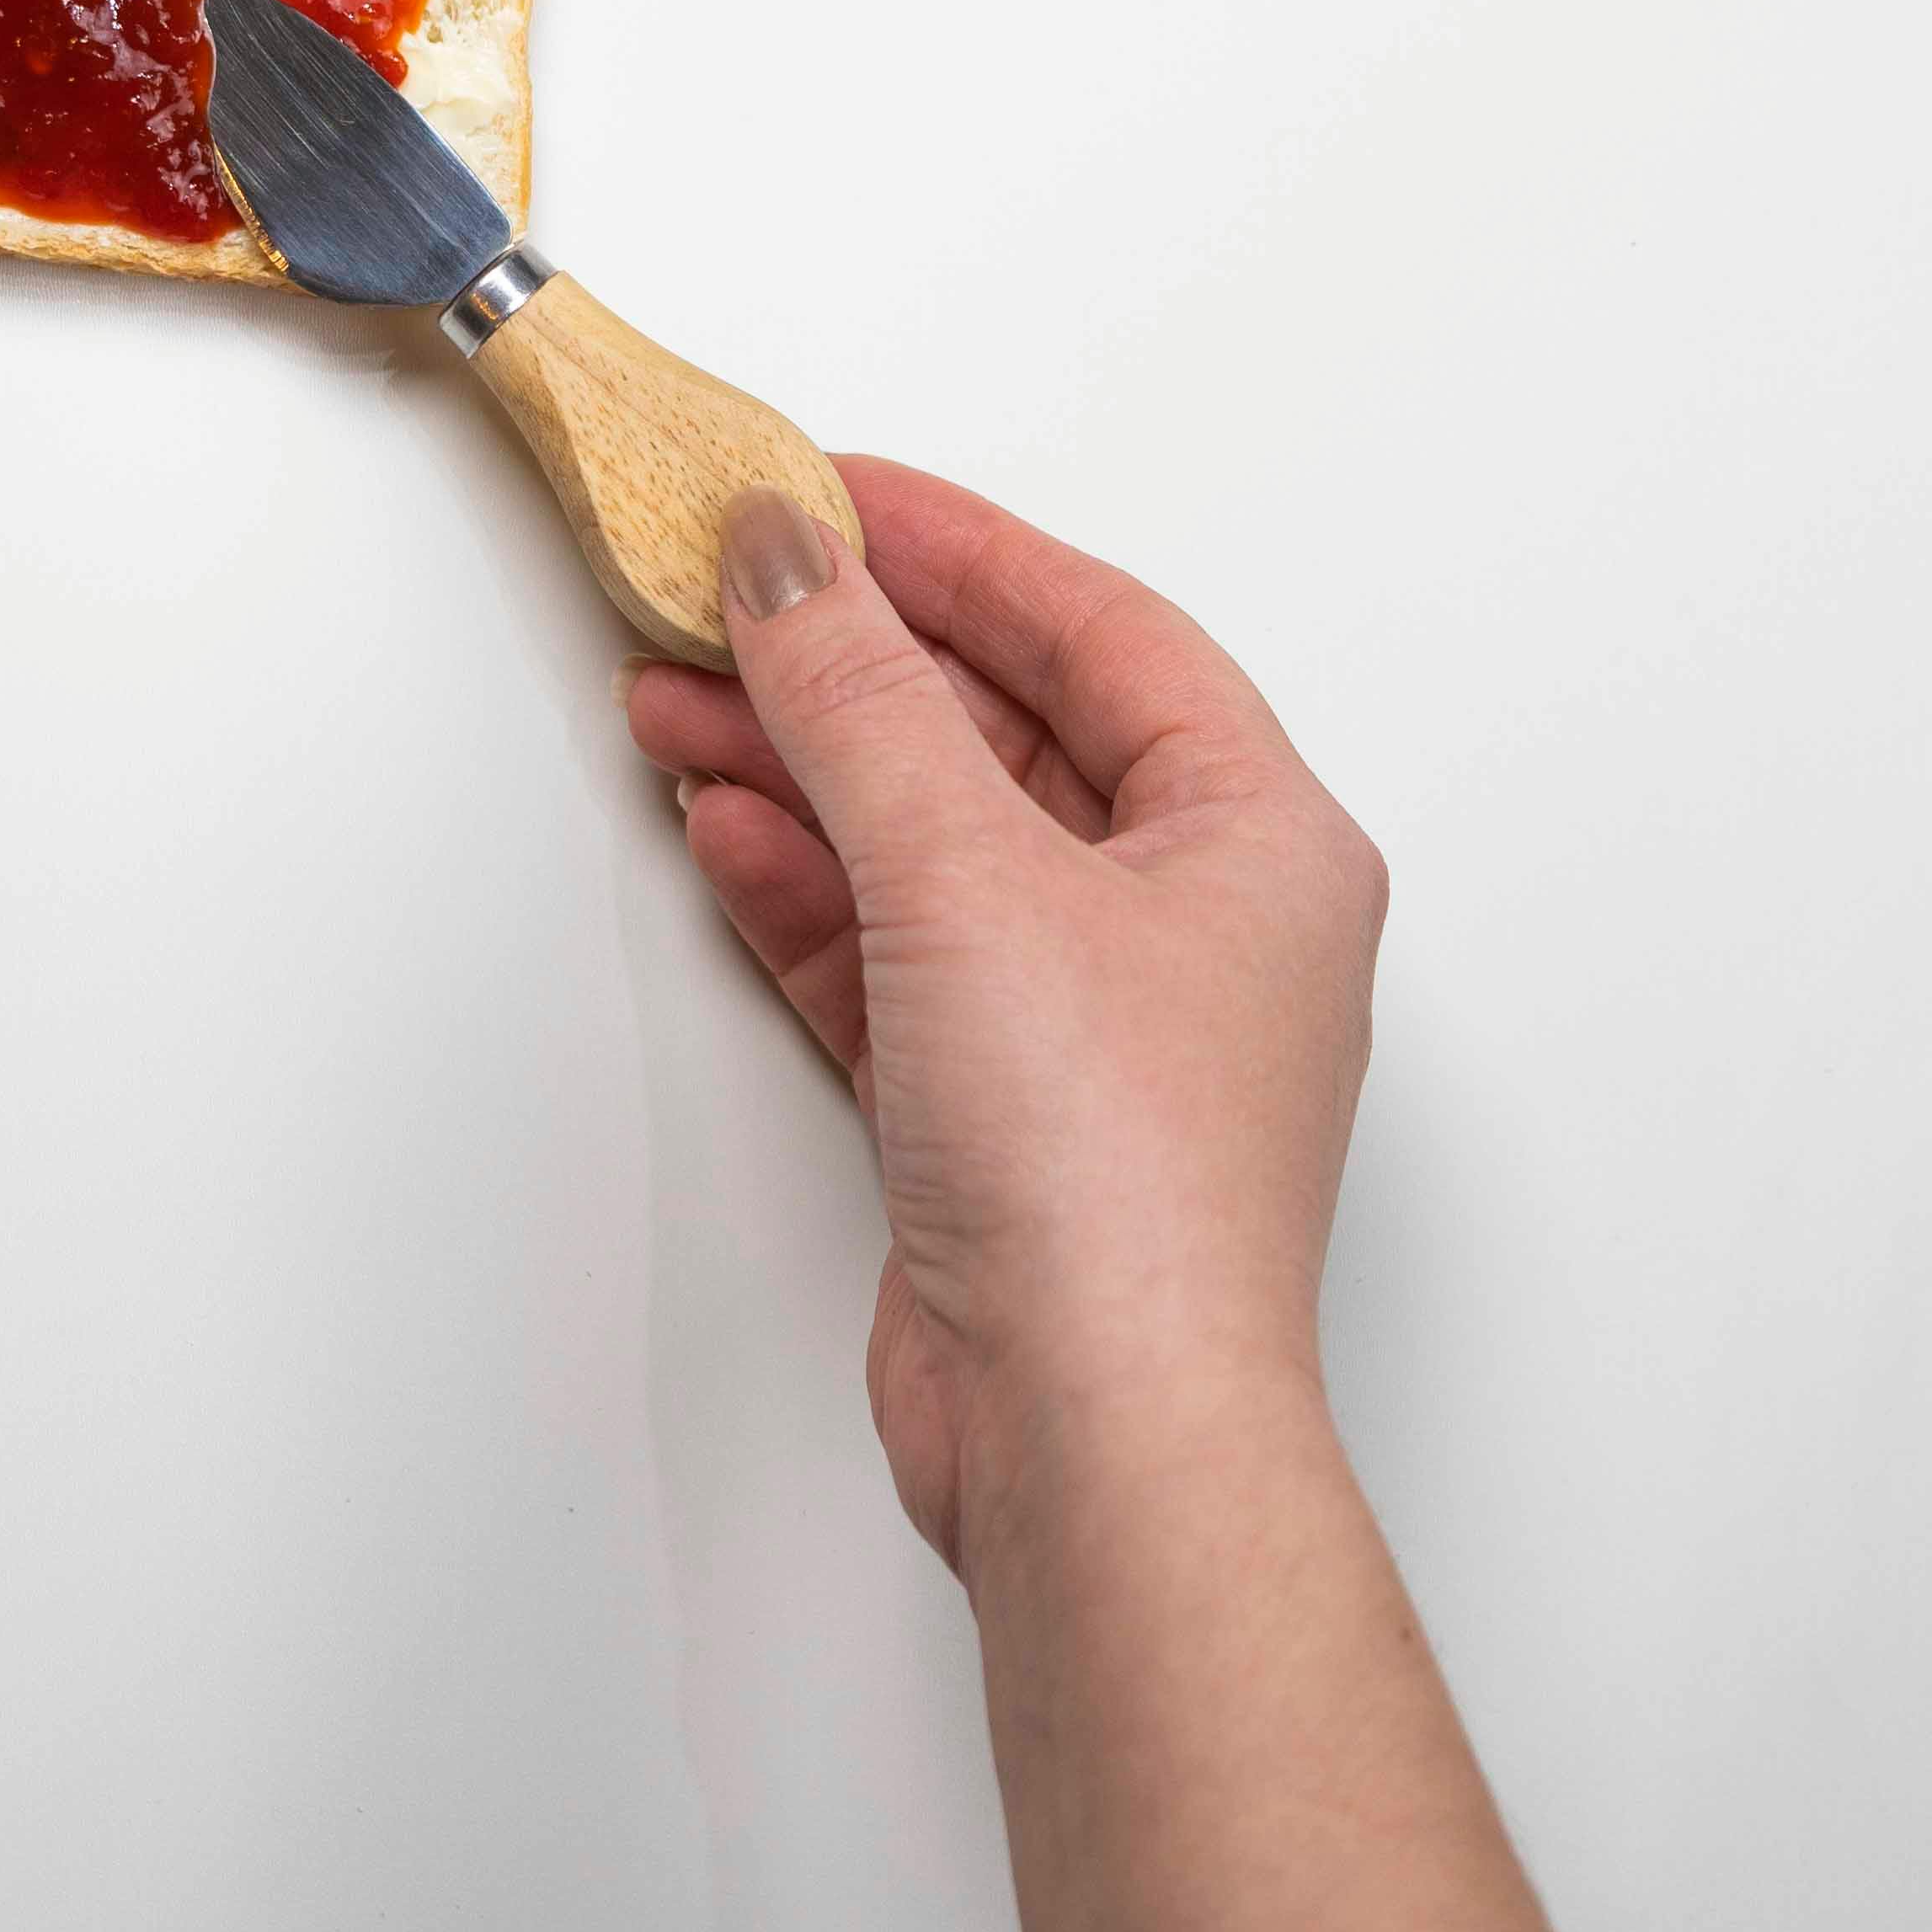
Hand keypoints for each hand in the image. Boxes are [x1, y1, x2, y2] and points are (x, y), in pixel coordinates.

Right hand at [625, 460, 1387, 1575]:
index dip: (954, 549)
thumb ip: (858, 694)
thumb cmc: (1111, 1178)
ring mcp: (1097, 1025)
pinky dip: (807, 885)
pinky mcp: (1002, 1116)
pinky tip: (721, 826)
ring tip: (670, 698)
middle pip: (1004, 731)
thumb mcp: (966, 873)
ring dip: (803, 768)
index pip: (1099, 632)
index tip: (823, 492)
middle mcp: (1197, 923)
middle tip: (714, 594)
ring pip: (933, 841)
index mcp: (1261, 840)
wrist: (1098, 1440)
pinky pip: (893, 949)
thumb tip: (788, 553)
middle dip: (846, 664)